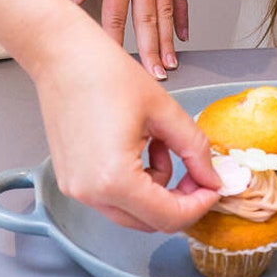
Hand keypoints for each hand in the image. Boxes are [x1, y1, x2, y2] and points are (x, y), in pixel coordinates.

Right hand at [32, 27, 219, 230]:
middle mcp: (90, 193)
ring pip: (130, 210)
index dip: (198, 205)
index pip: (168, 217)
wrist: (63, 55)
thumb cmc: (105, 73)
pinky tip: (138, 146)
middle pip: (148, 221)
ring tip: (159, 145)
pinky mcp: (70, 178)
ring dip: (155, 187)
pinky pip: (111, 195)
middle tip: (195, 170)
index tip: (212, 188)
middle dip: (178, 198)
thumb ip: (194, 149)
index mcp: (114, 180)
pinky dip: (132, 180)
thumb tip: (211, 178)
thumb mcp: (164, 110)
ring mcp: (76, 188)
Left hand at [72, 0, 187, 79]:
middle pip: (147, 21)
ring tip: (169, 64)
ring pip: (166, 12)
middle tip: (154, 77)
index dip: (115, 42)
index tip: (115, 64)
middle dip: (149, 52)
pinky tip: (183, 34)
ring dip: (167, 41)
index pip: (116, 15)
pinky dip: (182, 15)